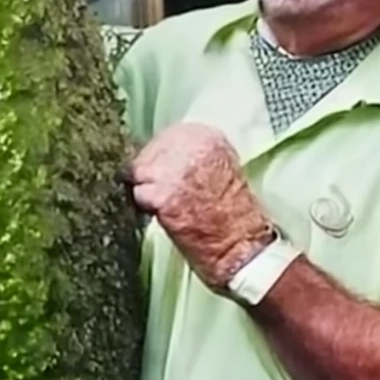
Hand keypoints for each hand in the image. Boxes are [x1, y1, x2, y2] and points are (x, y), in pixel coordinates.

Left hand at [128, 123, 274, 290]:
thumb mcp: (216, 165)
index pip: (162, 138)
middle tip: (166, 195)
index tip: (165, 176)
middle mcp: (191, 145)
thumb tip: (156, 156)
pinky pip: (138, 195)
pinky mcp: (163, 193)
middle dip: (148, 175)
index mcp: (205, 135)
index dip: (158, 159)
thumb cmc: (230, 212)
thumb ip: (187, 154)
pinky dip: (145, 207)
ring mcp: (175, 169)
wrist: (241, 244)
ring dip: (146, 191)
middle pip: (146, 154)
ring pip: (138, 174)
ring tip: (169, 206)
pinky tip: (166, 215)